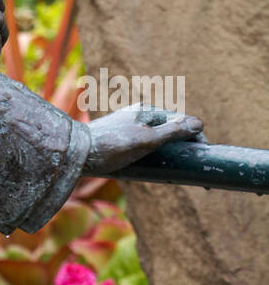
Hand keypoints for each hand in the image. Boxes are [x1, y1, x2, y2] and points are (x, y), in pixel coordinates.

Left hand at [83, 103, 204, 175]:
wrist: (77, 153)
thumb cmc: (111, 146)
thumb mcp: (146, 140)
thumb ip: (172, 132)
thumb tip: (199, 123)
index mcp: (147, 111)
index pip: (181, 122)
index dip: (197, 138)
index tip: (206, 157)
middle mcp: (139, 115)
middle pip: (171, 130)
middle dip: (186, 148)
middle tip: (195, 172)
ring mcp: (130, 126)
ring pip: (160, 140)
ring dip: (172, 153)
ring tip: (181, 173)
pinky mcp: (122, 139)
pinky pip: (148, 146)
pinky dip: (158, 156)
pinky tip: (159, 171)